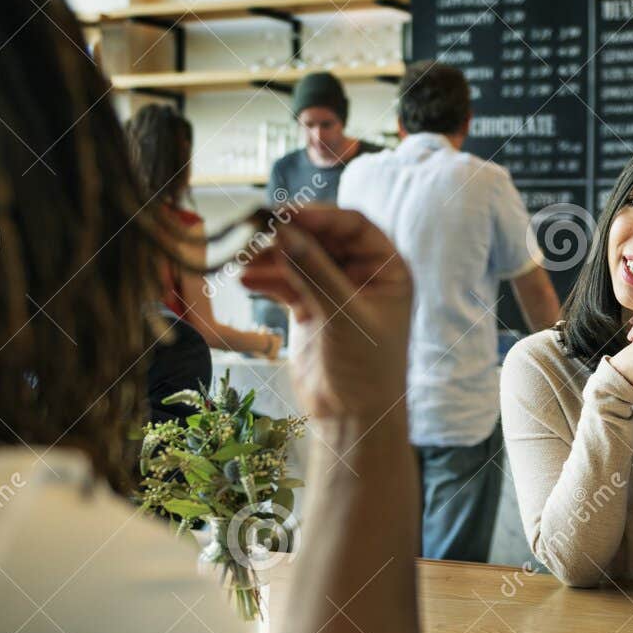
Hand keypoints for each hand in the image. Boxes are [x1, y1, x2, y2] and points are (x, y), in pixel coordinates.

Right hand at [239, 208, 410, 423]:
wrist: (352, 418)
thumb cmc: (366, 370)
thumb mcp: (343, 316)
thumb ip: (314, 272)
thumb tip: (284, 231)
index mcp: (388, 270)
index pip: (354, 227)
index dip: (320, 217)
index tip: (286, 214)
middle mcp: (363, 275)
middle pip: (322, 239)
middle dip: (290, 236)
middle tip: (257, 230)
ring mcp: (335, 291)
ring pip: (300, 260)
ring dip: (272, 258)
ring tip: (245, 260)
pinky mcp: (311, 309)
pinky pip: (286, 283)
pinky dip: (267, 280)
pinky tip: (246, 281)